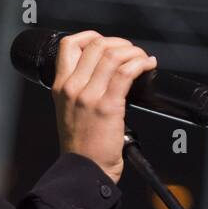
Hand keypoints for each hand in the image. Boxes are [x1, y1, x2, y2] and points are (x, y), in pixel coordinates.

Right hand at [52, 30, 156, 185]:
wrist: (85, 172)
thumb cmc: (82, 148)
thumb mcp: (70, 112)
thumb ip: (81, 90)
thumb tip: (108, 70)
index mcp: (60, 87)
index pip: (69, 45)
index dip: (91, 36)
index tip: (107, 43)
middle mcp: (72, 88)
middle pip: (96, 44)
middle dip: (120, 43)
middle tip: (131, 54)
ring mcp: (88, 96)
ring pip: (113, 54)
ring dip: (134, 52)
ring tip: (142, 60)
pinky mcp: (108, 106)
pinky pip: (127, 72)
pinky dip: (141, 63)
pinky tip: (148, 66)